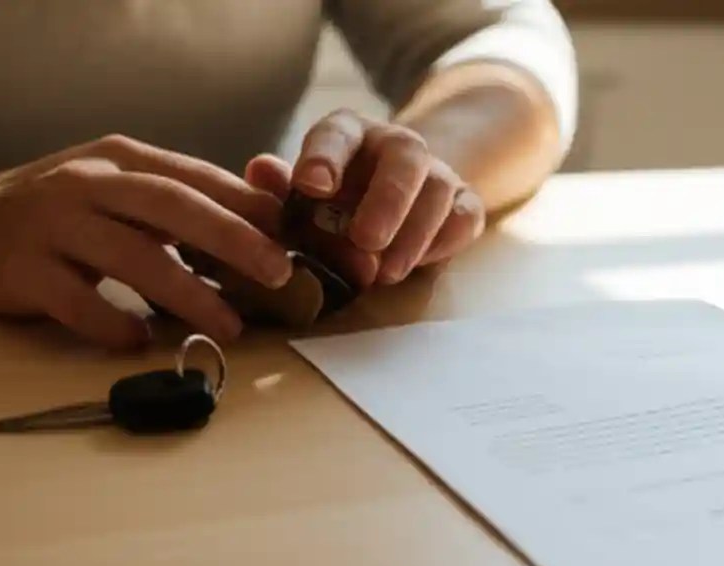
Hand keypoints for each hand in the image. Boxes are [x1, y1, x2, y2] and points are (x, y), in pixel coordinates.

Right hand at [0, 135, 291, 348]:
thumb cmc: (53, 214)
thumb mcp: (112, 191)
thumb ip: (172, 206)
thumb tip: (255, 236)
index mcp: (121, 161)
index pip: (197, 178)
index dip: (249, 208)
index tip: (296, 237)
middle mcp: (88, 184)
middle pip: (174, 207)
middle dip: (234, 240)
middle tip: (280, 274)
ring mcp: (52, 225)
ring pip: (133, 256)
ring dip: (188, 293)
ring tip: (229, 325)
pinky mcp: (21, 269)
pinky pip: (77, 301)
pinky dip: (114, 323)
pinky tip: (141, 340)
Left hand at [247, 109, 486, 287]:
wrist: (399, 190)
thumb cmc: (339, 196)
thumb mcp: (307, 189)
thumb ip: (284, 186)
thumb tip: (259, 170)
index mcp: (350, 133)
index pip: (338, 134)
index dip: (325, 158)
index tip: (312, 187)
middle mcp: (397, 145)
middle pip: (404, 158)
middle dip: (386, 200)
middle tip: (365, 240)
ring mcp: (436, 173)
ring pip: (438, 191)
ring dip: (413, 234)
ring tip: (386, 273)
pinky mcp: (463, 202)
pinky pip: (465, 216)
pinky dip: (445, 241)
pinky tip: (420, 264)